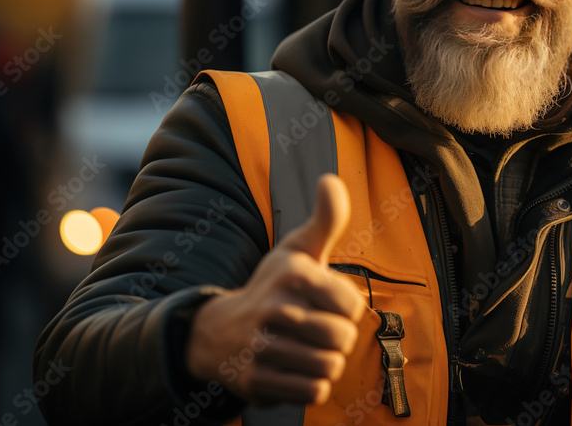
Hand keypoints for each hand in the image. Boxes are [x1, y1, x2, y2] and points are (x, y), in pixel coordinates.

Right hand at [185, 174, 365, 404]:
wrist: (219, 332)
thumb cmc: (273, 287)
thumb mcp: (298, 249)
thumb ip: (326, 219)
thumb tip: (330, 179)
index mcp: (293, 274)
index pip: (353, 306)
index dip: (346, 310)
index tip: (326, 305)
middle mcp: (275, 307)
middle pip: (342, 339)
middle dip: (337, 340)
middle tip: (317, 332)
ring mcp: (262, 345)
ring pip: (330, 367)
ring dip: (325, 363)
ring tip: (306, 349)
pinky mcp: (256, 380)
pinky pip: (313, 391)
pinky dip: (312, 385)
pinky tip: (296, 369)